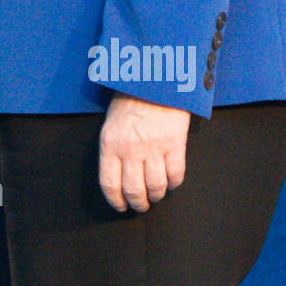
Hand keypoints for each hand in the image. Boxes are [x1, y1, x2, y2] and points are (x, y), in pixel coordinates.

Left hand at [98, 94, 189, 212]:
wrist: (156, 78)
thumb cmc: (132, 98)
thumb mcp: (112, 122)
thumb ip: (113, 148)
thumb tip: (118, 176)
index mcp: (110, 143)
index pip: (110, 183)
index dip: (116, 200)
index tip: (121, 206)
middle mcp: (130, 149)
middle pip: (134, 190)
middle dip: (138, 203)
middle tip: (142, 206)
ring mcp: (153, 147)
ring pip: (156, 186)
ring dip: (157, 196)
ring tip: (157, 195)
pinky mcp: (175, 143)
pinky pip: (176, 174)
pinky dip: (174, 183)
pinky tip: (171, 181)